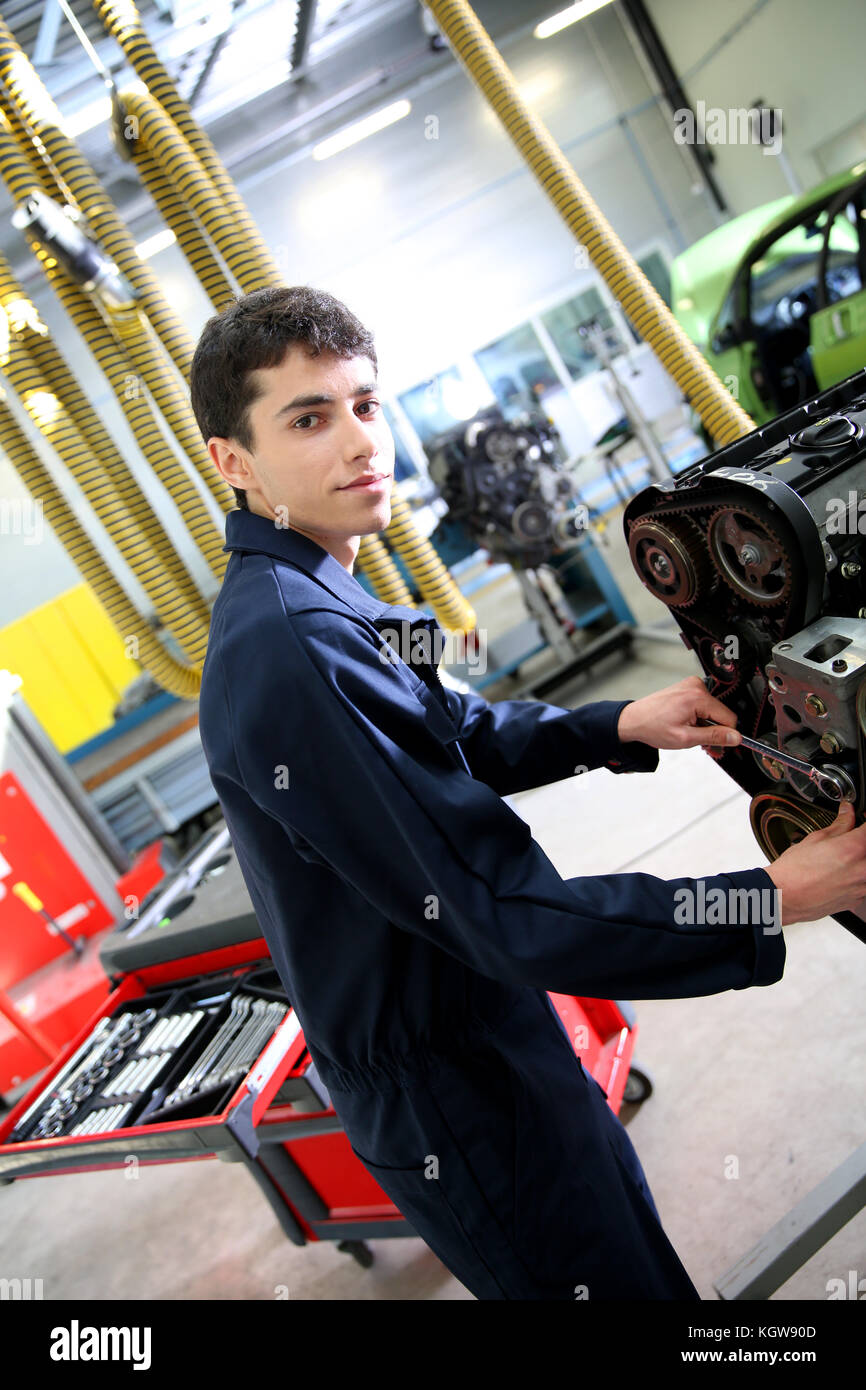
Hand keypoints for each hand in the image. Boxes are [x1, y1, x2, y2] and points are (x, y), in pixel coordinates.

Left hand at [617, 676, 741, 751]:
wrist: (635, 720)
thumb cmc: (653, 727)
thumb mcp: (685, 738)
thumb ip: (713, 737)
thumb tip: (735, 737)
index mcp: (698, 697)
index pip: (729, 718)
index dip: (726, 735)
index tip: (721, 746)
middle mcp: (696, 687)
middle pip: (721, 714)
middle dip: (715, 733)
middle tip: (706, 748)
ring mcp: (692, 685)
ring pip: (713, 711)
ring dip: (707, 727)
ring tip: (693, 737)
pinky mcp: (688, 688)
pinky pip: (704, 706)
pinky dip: (700, 719)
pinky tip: (690, 727)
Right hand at [764, 801, 865, 923]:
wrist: (784, 898)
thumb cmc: (793, 872)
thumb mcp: (815, 839)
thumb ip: (840, 824)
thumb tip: (848, 813)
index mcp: (854, 849)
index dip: (863, 821)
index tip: (859, 821)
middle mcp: (863, 869)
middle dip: (861, 843)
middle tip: (850, 839)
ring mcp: (863, 887)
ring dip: (860, 861)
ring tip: (844, 860)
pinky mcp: (858, 899)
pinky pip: (865, 884)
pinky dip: (858, 877)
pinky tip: (843, 874)